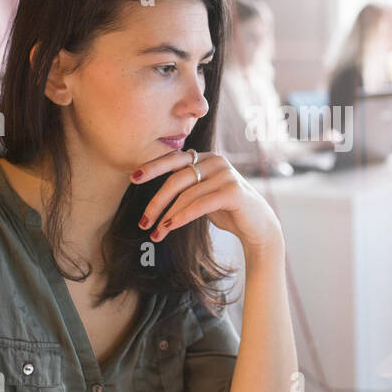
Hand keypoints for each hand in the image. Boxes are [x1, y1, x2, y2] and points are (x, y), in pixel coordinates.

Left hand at [133, 148, 282, 253]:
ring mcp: (226, 174)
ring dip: (167, 216)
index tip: (133, 178)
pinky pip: (199, 204)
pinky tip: (169, 228)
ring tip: (155, 233)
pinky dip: (181, 217)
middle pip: (177, 178)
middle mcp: (216, 161)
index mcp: (206, 157)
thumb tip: (155, 192)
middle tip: (143, 222)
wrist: (258, 226)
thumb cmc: (227, 211)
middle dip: (157, 202)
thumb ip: (185, 186)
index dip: (153, 167)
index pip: (174, 159)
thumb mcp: (202, 194)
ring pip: (186, 194)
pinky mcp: (233, 191)